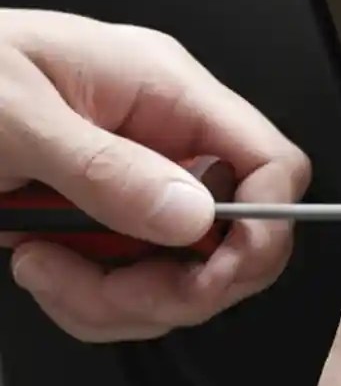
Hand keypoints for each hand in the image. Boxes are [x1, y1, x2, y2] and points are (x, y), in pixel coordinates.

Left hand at [0, 9, 310, 341]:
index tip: (217, 272)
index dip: (265, 222)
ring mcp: (134, 179)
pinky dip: (91, 299)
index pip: (270, 158)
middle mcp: (161, 134)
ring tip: (47, 269)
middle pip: (234, 232)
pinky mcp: (103, 216)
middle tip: (117, 292)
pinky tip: (41, 266)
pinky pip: (133, 281)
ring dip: (118, 298)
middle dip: (179, 281)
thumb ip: (105, 168)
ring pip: (184, 271)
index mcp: (162, 86)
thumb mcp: (11, 118)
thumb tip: (193, 214)